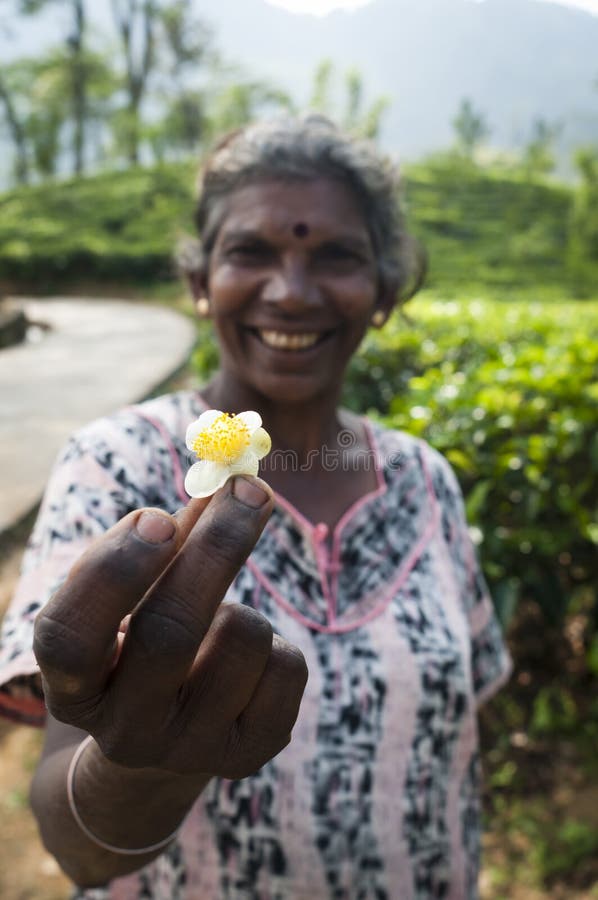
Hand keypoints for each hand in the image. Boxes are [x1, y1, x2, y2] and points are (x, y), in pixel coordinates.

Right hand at [33, 476, 307, 779]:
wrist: (164, 747)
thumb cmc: (144, 649)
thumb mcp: (134, 605)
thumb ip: (167, 543)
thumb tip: (225, 479)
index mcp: (77, 688)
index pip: (70, 638)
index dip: (112, 573)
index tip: (158, 515)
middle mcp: (126, 729)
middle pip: (168, 633)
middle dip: (215, 548)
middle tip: (247, 489)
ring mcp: (189, 748)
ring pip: (241, 638)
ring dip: (244, 605)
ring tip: (225, 621)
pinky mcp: (248, 754)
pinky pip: (287, 667)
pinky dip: (278, 642)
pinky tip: (251, 661)